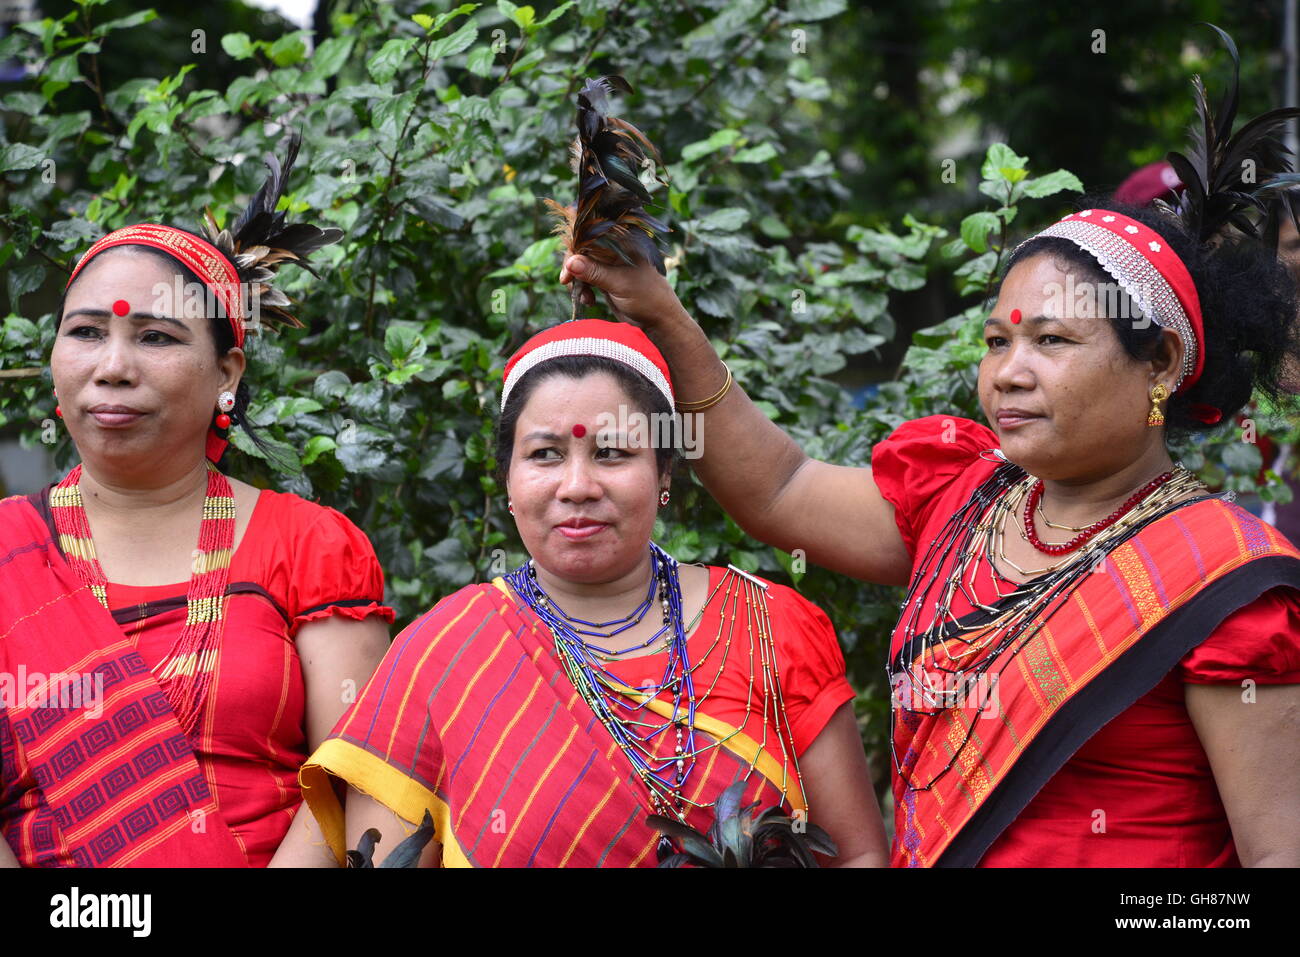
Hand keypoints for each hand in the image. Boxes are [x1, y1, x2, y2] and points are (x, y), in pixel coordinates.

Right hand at [559, 254, 686, 329]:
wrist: (658, 320)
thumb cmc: (647, 297)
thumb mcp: (619, 284)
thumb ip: (595, 272)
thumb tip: (570, 262)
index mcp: (621, 243)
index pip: (590, 237)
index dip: (575, 249)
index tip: (567, 267)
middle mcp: (613, 251)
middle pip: (582, 251)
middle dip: (572, 267)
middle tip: (568, 283)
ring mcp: (608, 266)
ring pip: (581, 266)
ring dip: (577, 281)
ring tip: (583, 297)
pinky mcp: (604, 279)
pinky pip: (585, 279)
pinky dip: (582, 289)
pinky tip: (588, 301)